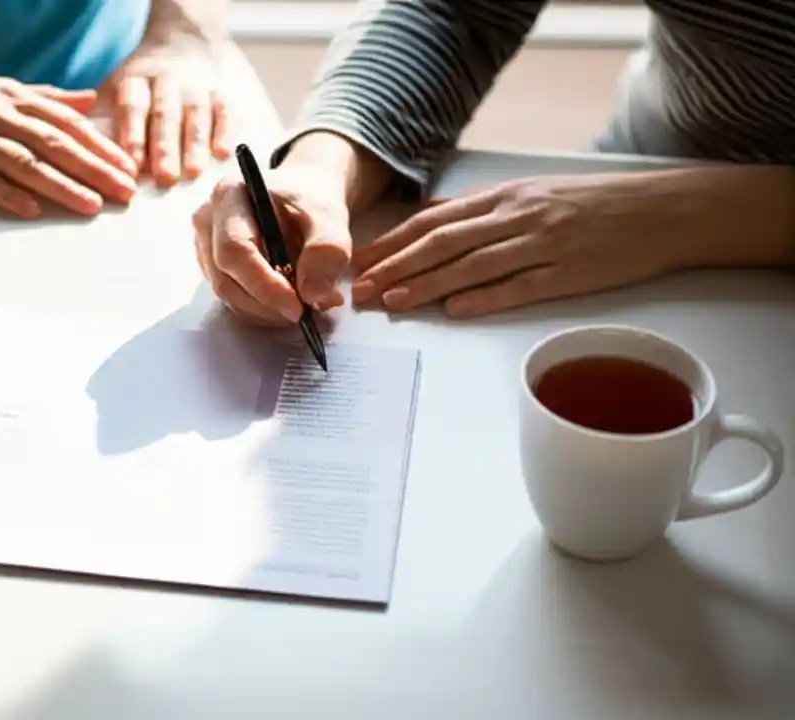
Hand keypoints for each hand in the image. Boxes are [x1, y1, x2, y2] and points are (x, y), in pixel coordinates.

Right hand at [0, 66, 137, 217]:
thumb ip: (45, 96)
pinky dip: (6, 195)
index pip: (66, 121)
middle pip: (54, 143)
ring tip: (91, 206)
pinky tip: (31, 212)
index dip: (100, 144)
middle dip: (93, 168)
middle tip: (124, 192)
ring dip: (60, 185)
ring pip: (22, 163)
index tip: (128, 166)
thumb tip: (90, 99)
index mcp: (11, 96)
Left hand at [104, 36, 230, 185]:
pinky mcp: (221, 94)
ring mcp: (196, 87)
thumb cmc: (141, 84)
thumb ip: (100, 119)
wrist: (183, 43)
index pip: (133, 107)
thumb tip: (80, 151)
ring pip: (196, 115)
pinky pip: (226, 112)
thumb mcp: (114, 89)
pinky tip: (223, 154)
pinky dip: (225, 132)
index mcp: (135, 80)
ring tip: (193, 172)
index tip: (132, 163)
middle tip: (164, 178)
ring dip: (195, 144)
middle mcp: (166, 81)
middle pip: (165, 114)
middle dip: (164, 146)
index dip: (133, 134)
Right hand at [193, 161, 355, 325]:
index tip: (297, 309)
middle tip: (310, 311)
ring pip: (230, 296)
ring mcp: (206, 247)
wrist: (306, 196)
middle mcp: (208, 221)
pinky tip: (289, 300)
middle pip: (227, 279)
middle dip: (270, 304)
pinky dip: (264, 309)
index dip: (264, 286)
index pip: (235, 250)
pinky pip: (234, 300)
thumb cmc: (312, 199)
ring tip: (306, 303)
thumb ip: (327, 250)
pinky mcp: (213, 268)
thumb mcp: (330, 216)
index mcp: (229, 196)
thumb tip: (314, 294)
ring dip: (269, 311)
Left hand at [350, 173, 721, 316]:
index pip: (435, 220)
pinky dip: (486, 297)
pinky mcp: (571, 273)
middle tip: (361, 289)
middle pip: (444, 242)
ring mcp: (544, 244)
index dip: (394, 242)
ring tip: (394, 302)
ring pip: (474, 264)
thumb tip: (431, 213)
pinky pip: (521, 286)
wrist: (663, 210)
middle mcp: (518, 216)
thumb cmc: (594, 203)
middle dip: (396, 266)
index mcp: (506, 196)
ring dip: (428, 284)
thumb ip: (480, 206)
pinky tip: (456, 309)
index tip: (361, 261)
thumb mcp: (532, 191)